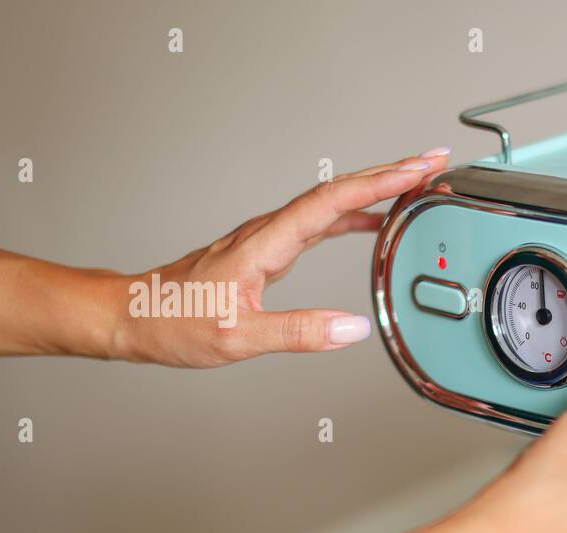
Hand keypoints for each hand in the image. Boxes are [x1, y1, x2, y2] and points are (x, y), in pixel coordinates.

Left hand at [111, 149, 450, 366]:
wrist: (133, 316)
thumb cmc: (174, 322)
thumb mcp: (239, 337)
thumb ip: (298, 332)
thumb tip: (352, 327)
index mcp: (265, 243)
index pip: (333, 202)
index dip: (380, 183)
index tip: (417, 169)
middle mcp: (268, 232)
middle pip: (339, 191)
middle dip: (390, 173)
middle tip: (433, 161)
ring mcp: (268, 238)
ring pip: (330, 202)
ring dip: (375, 189)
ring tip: (415, 184)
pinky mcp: (267, 250)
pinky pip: (319, 221)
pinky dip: (352, 215)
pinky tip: (370, 223)